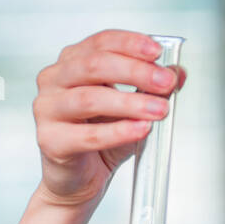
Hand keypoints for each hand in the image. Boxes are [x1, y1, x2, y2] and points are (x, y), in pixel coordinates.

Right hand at [32, 29, 185, 206]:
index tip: (158, 52)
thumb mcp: (132, 108)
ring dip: (130, 102)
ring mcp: (47, 109)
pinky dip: (119, 132)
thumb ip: (152, 88)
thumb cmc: (100, 139)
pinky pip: (89, 134)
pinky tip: (141, 130)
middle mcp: (54, 80)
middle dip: (135, 72)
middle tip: (165, 82)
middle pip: (94, 65)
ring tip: (159, 110)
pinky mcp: (50, 140)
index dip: (130, 44)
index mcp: (71, 62)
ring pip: (90, 98)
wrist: (78, 181)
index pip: (100, 42)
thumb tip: (177, 72)